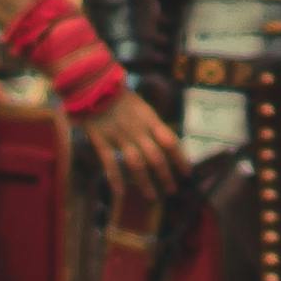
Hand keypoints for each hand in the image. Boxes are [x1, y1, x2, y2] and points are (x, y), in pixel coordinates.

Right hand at [79, 88, 186, 205]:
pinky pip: (110, 162)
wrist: (93, 84)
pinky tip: (120, 193)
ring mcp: (119, 136)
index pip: (170, 142)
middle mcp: (137, 130)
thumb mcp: (142, 106)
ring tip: (152, 197)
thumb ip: (152, 124)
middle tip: (172, 190)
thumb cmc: (119, 95)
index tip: (187, 173)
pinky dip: (115, 178)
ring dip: (145, 182)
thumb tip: (165, 143)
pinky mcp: (101, 140)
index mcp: (149, 119)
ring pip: (136, 163)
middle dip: (166, 176)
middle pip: (156, 157)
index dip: (180, 159)